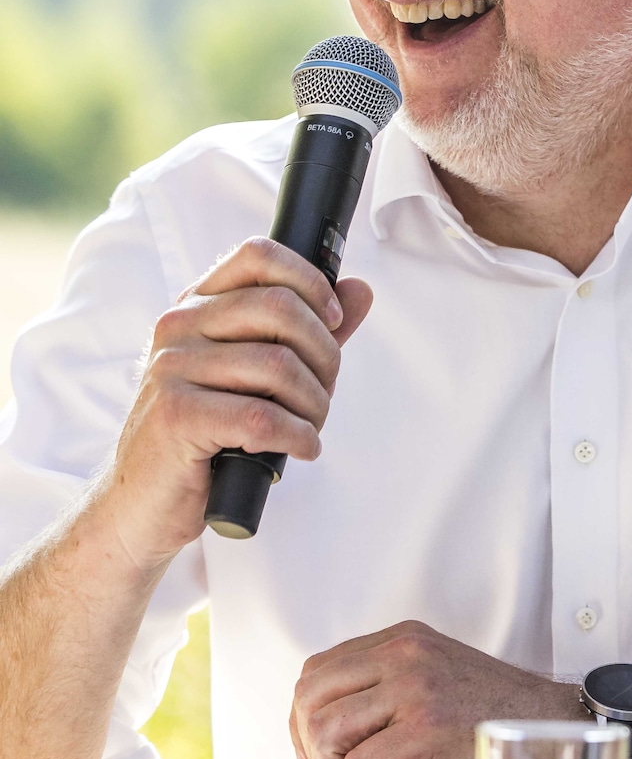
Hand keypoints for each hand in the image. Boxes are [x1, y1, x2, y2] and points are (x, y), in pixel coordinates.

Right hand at [89, 238, 373, 570]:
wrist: (144, 502)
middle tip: (322, 393)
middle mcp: (177, 328)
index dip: (311, 282)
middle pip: (280, 308)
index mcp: (197, 308)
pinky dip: (299, 437)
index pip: (258, 255)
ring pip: (278, 366)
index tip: (333, 321)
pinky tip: (301, 449)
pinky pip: (263, 417)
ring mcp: (170, 369)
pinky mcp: (174, 415)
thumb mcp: (260, 376)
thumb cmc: (209, 435)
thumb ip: (309, 332)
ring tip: (310, 427)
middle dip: (323, 356)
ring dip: (315, 405)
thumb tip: (360, 291)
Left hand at [290, 621, 571, 758]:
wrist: (548, 721)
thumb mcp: (434, 672)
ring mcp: (415, 688)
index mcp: (403, 639)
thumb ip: (386, 681)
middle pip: (311, 697)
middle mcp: (404, 654)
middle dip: (309, 743)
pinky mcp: (427, 727)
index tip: (314, 747)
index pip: (317, 670)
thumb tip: (324, 723)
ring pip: (326, 730)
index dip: (302, 715)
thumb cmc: (492, 709)